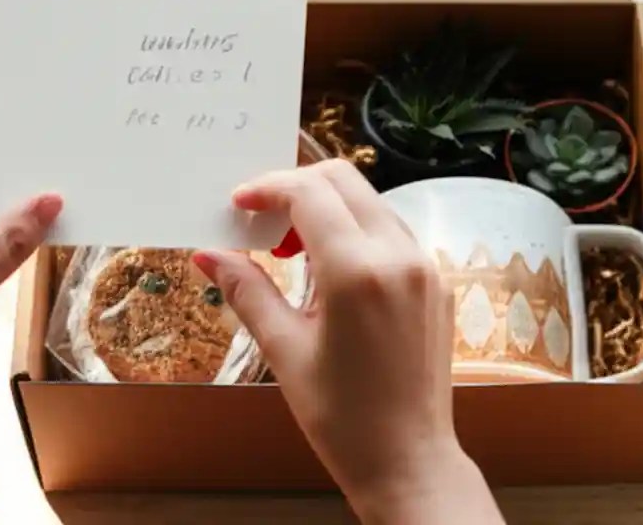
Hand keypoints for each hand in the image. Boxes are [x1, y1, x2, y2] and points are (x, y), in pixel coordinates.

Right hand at [193, 160, 501, 524]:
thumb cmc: (343, 418)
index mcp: (358, 272)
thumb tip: (207, 256)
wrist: (410, 461)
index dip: (267, 188)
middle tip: (261, 223)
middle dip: (296, 188)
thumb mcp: (284, 351)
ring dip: (326, 209)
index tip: (239, 203)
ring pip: (369, 203)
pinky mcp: (435, 283)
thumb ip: (247, 291)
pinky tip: (327, 270)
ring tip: (289, 252)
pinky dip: (354, 232)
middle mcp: (400, 257)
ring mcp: (425, 267)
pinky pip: (391, 233)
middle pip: (343, 181)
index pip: (309, 193)